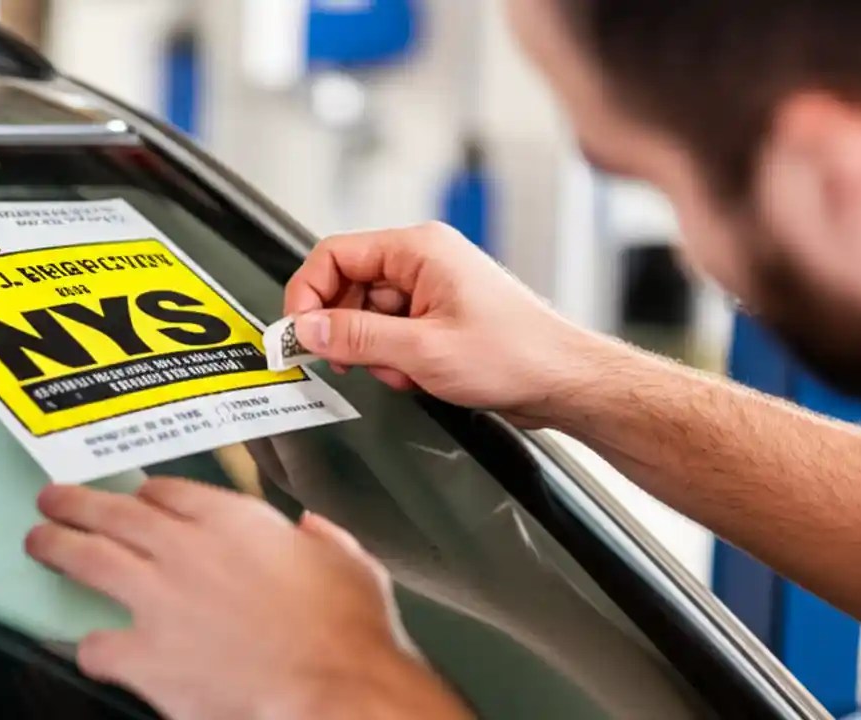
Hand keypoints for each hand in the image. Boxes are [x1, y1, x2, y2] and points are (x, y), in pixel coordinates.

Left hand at [25, 478, 471, 719]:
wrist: (336, 689)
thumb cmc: (350, 632)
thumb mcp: (350, 563)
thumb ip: (324, 539)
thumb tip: (314, 530)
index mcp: (233, 520)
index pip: (168, 492)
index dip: (146, 496)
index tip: (138, 500)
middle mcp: (184, 548)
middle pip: (113, 512)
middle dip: (76, 503)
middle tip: (53, 499)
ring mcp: (157, 600)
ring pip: (87, 559)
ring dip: (56, 547)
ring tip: (38, 542)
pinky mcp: (144, 656)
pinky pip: (95, 645)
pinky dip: (90, 648)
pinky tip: (93, 652)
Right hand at [285, 222, 604, 424]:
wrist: (563, 381)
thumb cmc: (515, 354)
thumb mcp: (421, 350)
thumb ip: (355, 337)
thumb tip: (305, 329)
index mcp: (418, 249)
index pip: (334, 255)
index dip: (307, 294)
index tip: (298, 332)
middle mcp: (422, 261)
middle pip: (346, 288)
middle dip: (346, 331)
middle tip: (351, 363)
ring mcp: (430, 289)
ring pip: (366, 316)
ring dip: (374, 351)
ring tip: (407, 371)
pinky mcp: (436, 317)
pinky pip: (390, 333)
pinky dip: (394, 359)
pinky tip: (420, 375)